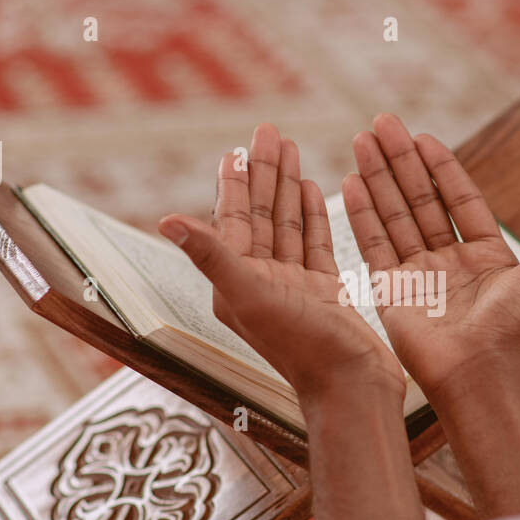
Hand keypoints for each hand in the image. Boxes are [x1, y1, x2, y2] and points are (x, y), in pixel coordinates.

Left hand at [160, 124, 404, 402]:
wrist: (353, 388)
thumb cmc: (303, 349)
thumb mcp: (250, 296)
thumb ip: (211, 256)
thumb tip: (166, 219)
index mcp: (237, 282)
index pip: (233, 220)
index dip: (235, 182)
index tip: (236, 148)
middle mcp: (262, 283)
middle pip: (261, 215)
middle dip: (264, 173)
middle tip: (268, 130)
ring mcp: (295, 287)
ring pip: (289, 225)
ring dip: (288, 187)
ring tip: (290, 147)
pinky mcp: (325, 293)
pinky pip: (316, 244)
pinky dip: (314, 216)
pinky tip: (314, 188)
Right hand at [344, 113, 519, 400]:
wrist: (482, 372)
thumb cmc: (519, 327)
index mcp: (487, 257)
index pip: (459, 198)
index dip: (441, 166)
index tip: (422, 136)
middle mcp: (450, 263)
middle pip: (421, 199)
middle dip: (401, 160)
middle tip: (382, 122)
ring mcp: (417, 276)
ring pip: (394, 214)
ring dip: (378, 176)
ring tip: (361, 138)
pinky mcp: (390, 291)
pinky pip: (373, 244)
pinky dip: (362, 212)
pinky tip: (351, 180)